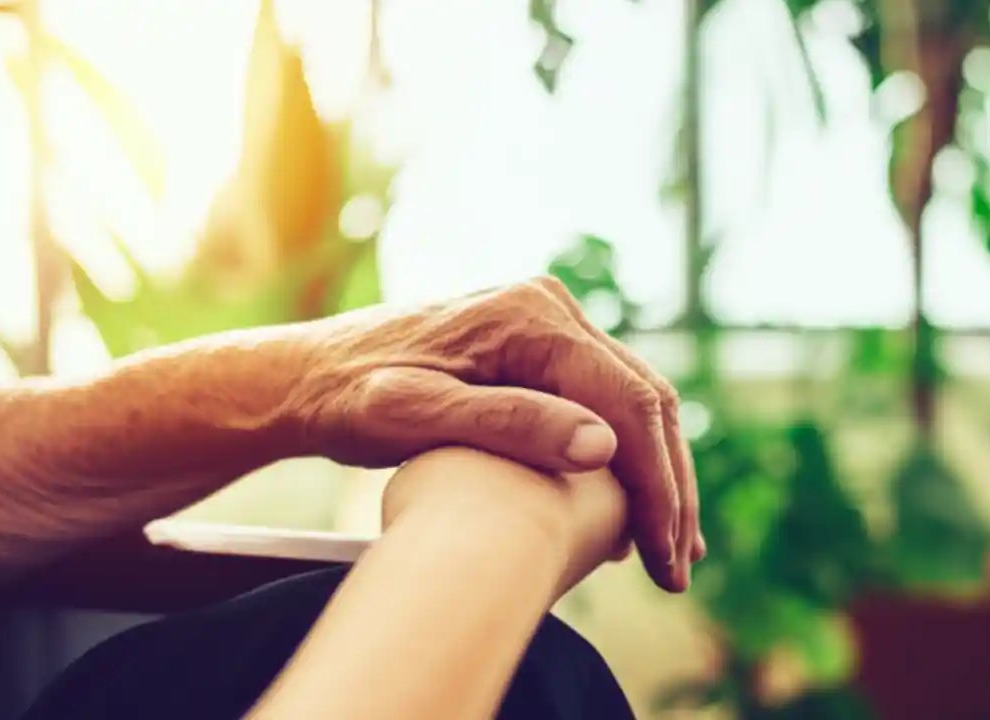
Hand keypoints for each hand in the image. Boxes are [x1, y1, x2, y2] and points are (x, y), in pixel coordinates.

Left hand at [277, 277, 700, 591]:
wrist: (310, 375)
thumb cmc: (351, 396)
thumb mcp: (416, 416)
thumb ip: (508, 424)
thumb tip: (602, 448)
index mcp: (531, 317)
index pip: (626, 402)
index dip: (655, 485)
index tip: (665, 553)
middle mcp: (552, 309)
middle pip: (645, 402)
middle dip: (668, 489)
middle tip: (679, 566)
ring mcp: (550, 325)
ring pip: (634, 404)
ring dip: (658, 478)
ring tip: (672, 551)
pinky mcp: (542, 350)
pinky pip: (605, 403)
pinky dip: (628, 460)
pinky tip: (635, 512)